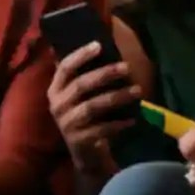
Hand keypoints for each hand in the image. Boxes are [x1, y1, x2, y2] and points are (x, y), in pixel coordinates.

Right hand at [48, 42, 141, 173]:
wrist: (82, 150)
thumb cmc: (85, 113)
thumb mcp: (82, 94)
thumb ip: (89, 73)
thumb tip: (107, 44)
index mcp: (56, 89)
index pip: (65, 67)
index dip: (80, 55)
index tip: (99, 45)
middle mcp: (57, 105)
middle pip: (81, 85)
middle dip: (105, 74)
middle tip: (128, 67)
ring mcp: (66, 123)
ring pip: (92, 106)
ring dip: (117, 97)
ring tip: (138, 91)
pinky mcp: (78, 140)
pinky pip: (101, 129)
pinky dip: (118, 124)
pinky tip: (133, 118)